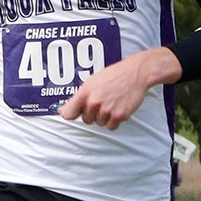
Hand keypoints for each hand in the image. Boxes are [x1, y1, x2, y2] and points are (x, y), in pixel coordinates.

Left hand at [56, 50, 170, 128]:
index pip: (68, 114)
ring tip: (112, 103)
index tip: (75, 114)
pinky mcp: (120, 116)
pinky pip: (111, 127)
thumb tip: (64, 111)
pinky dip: (114, 121)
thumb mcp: (91, 82)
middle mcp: (94, 103)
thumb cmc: (114, 76)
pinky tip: (118, 109)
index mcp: (84, 93)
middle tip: (102, 102)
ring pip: (99, 123)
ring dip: (104, 117)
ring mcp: (107, 110)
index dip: (72, 114)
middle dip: (92, 114)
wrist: (136, 73)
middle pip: (86, 120)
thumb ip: (79, 97)